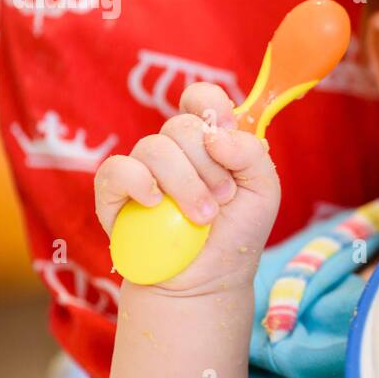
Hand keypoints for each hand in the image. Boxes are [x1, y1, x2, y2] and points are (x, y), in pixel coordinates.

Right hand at [93, 81, 280, 294]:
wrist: (208, 280)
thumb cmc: (236, 233)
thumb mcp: (264, 191)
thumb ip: (251, 153)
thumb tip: (215, 134)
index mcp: (209, 141)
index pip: (201, 97)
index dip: (211, 106)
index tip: (224, 133)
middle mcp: (175, 150)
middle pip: (181, 126)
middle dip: (209, 166)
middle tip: (222, 200)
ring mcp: (143, 170)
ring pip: (155, 149)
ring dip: (185, 185)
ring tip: (201, 218)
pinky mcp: (114, 194)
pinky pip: (117, 170)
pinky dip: (139, 183)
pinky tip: (156, 204)